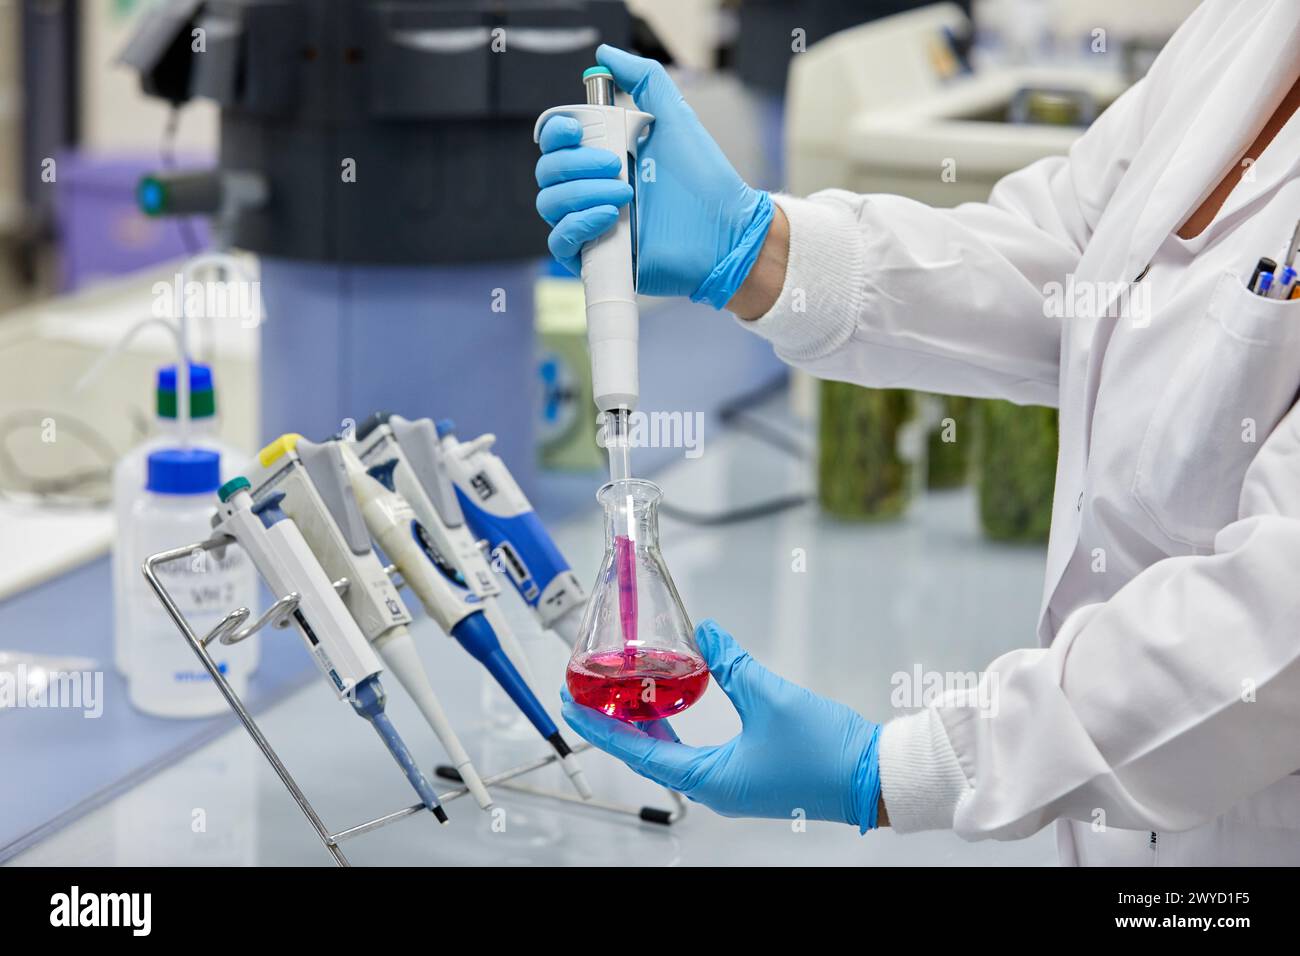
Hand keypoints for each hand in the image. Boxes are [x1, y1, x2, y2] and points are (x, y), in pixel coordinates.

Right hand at [535, 45, 774, 307]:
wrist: (724, 231)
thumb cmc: (704, 181)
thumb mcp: (675, 119)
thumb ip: (645, 79)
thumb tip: (607, 53)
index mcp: (602, 155)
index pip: (555, 142)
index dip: (555, 132)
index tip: (575, 129)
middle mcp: (590, 188)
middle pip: (547, 172)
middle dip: (576, 164)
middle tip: (617, 166)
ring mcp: (590, 223)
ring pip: (550, 204)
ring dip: (581, 194)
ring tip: (625, 195)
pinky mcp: (595, 257)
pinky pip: (560, 243)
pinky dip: (578, 225)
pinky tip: (608, 218)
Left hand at [560, 619, 882, 829]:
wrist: (875, 778)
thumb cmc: (826, 751)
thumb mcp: (770, 697)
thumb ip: (730, 662)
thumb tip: (704, 633)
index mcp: (710, 779)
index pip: (638, 751)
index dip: (600, 727)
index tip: (571, 706)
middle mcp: (715, 789)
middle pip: (651, 754)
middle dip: (619, 723)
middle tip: (592, 693)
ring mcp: (733, 785)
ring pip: (675, 753)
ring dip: (650, 724)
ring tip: (626, 693)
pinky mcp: (750, 776)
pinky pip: (698, 753)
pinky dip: (678, 729)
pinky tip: (675, 705)